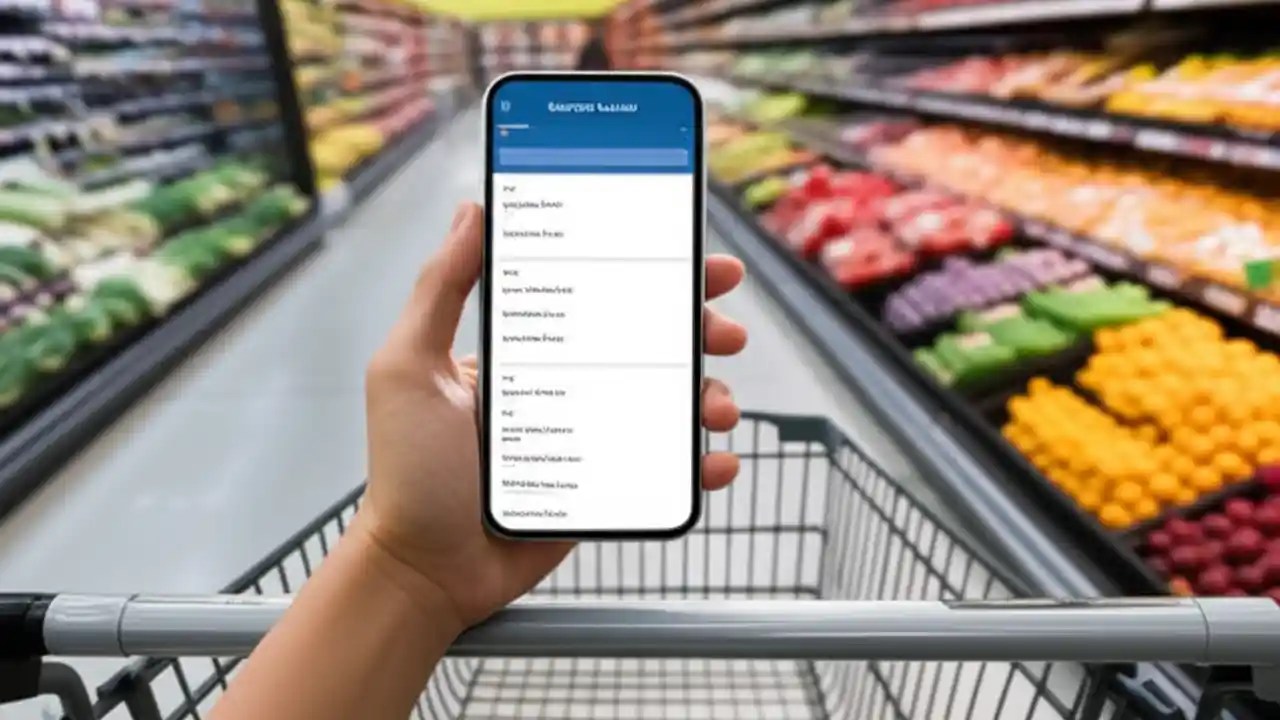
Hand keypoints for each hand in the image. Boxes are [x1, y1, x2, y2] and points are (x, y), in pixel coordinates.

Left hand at [353, 202, 747, 631]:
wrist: (423, 570)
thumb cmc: (407, 471)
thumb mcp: (410, 366)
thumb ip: (440, 288)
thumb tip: (473, 211)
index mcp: (525, 352)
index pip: (596, 296)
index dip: (649, 273)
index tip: (692, 259)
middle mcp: (564, 387)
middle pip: (648, 345)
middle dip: (698, 331)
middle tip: (726, 333)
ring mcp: (589, 438)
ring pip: (667, 405)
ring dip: (707, 397)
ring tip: (716, 410)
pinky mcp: (605, 487)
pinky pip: (665, 468)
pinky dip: (700, 463)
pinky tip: (716, 462)